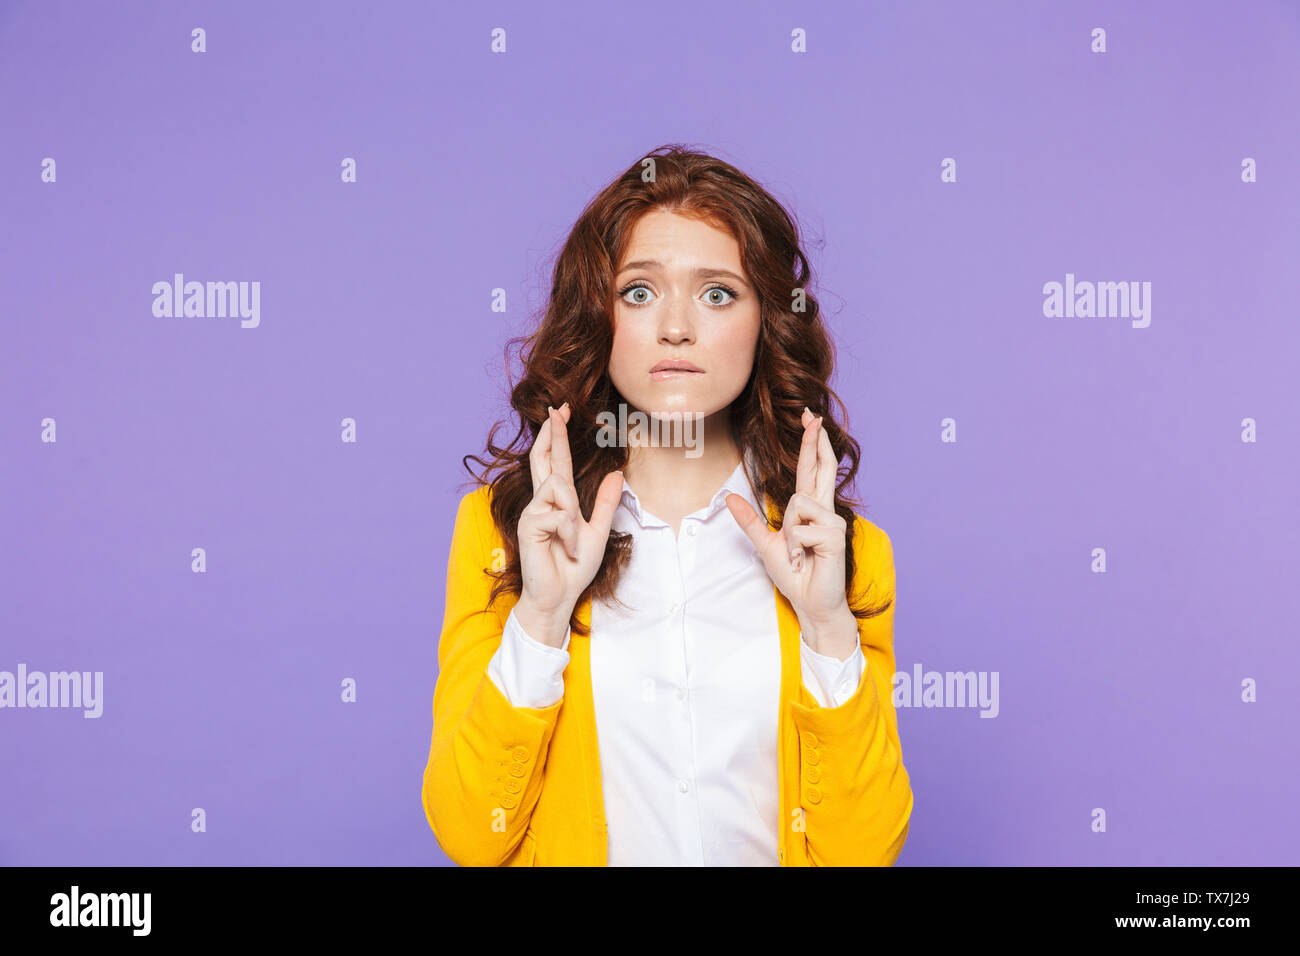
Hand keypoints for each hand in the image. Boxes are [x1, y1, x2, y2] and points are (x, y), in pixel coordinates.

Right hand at [515, 402, 623, 647]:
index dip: (556, 436)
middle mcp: (541, 502)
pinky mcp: (528, 524)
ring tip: (571, 540)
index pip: (554, 462)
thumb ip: (604, 502)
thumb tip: (617, 473)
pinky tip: (564, 548)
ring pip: (558, 488)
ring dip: (572, 514)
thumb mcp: (598, 530)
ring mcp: (533, 512)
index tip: (561, 411)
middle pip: (543, 458)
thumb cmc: (574, 567)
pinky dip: (568, 532)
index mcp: (556, 502)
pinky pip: (558, 514)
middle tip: (558, 408)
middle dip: (552, 433)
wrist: (560, 596)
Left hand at [726, 407, 857, 658]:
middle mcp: (825, 510)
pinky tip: (804, 561)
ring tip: (797, 555)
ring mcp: (832, 522)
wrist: (811, 603)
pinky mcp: (835, 537)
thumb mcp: (766, 544)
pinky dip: (795, 547)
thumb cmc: (795, 575)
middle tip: (813, 414)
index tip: (812, 419)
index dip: (811, 444)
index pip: (812, 470)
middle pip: (822, 467)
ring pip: (799, 502)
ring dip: (790, 534)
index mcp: (810, 509)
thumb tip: (730, 497)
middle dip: (816, 441)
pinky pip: (801, 528)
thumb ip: (751, 520)